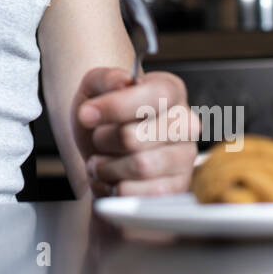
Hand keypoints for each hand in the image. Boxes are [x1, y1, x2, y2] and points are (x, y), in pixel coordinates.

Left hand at [72, 67, 198, 196]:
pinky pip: (139, 194)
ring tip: (102, 162)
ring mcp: (185, 159)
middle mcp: (186, 124)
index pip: (155, 96)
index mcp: (170, 91)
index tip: (86, 114)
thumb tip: (122, 82)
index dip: (116, 106)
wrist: (104, 163)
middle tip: (98, 140)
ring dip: (106, 167)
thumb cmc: (103, 124)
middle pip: (136, 135)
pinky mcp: (177, 190)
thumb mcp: (93, 93)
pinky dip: (114, 190)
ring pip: (139, 167)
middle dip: (103, 140)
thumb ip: (104, 79)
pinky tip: (113, 181)